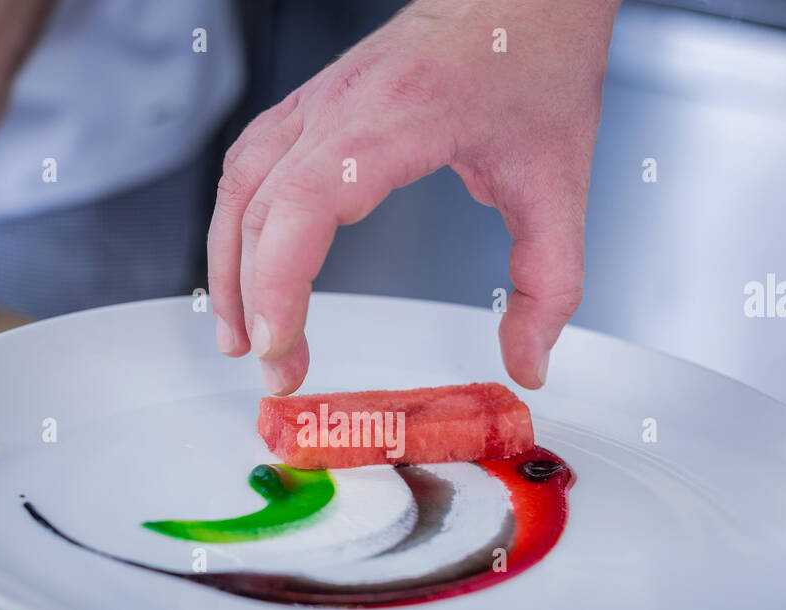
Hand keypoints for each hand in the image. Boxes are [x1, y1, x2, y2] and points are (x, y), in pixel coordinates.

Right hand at [208, 0, 619, 393]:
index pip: (303, 206)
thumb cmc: (533, 61)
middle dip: (254, 302)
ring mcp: (317, 99)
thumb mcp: (558, 185)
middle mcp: (340, 105)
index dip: (277, 284)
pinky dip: (237, 224)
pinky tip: (246, 266)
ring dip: (228, 267)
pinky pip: (247, 164)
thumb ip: (548, 285)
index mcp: (395, 120)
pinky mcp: (313, 102)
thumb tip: (528, 365)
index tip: (282, 348)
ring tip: (243, 336)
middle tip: (280, 372)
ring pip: (237, 186)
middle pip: (259, 210)